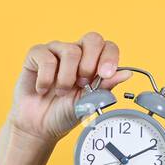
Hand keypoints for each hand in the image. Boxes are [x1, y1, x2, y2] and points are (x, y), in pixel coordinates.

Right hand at [7, 31, 133, 146]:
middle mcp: (77, 53)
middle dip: (90, 63)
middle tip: (83, 83)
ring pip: (70, 51)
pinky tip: (43, 89)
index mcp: (93, 63)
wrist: (39, 125)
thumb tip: (127, 74)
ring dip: (67, 77)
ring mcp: (57, 51)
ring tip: (62, 92)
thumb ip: (106, 87)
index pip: (108, 47)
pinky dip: (46, 78)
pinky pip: (46, 58)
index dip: (110, 57)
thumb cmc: (64, 113)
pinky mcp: (37, 54)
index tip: (105, 74)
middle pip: (92, 38)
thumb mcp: (88, 103)